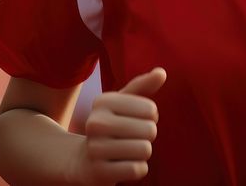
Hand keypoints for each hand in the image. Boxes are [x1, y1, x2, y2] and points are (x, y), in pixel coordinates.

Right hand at [77, 67, 165, 184]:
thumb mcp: (123, 102)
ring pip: (145, 150)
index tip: (136, 120)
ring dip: (143, 153)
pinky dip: (138, 168)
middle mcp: (95, 123)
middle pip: (149, 130)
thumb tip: (162, 72)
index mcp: (103, 101)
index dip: (151, 117)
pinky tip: (124, 165)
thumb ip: (143, 85)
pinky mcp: (100, 172)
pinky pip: (138, 169)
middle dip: (147, 136)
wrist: (84, 161)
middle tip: (132, 137)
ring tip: (128, 151)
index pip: (150, 109)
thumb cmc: (111, 126)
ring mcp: (95, 148)